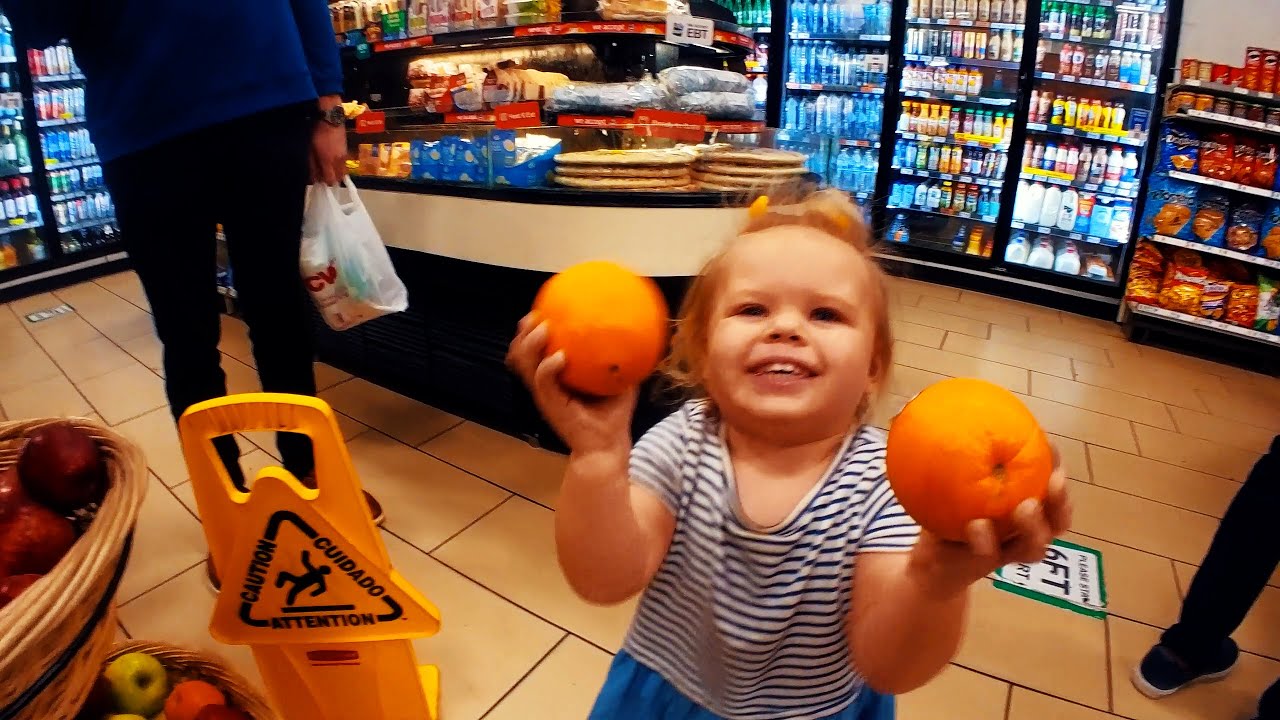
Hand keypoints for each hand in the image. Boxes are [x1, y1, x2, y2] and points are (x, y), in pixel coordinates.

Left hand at [310, 121, 347, 185]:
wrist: (332, 121)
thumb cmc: (318, 135)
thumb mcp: (311, 150)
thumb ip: (313, 165)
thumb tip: (314, 178)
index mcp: (328, 161)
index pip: (330, 179)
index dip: (325, 182)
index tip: (319, 179)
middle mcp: (338, 162)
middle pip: (338, 178)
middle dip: (332, 179)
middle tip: (324, 174)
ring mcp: (344, 157)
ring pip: (343, 172)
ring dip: (336, 173)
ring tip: (329, 168)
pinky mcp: (347, 153)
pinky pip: (344, 165)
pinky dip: (339, 167)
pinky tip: (333, 161)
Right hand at [507, 313, 635, 455]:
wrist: (607, 446)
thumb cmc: (614, 416)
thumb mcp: (620, 383)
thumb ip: (623, 361)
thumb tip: (639, 336)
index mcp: (556, 379)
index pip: (534, 352)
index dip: (531, 332)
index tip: (541, 311)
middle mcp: (545, 385)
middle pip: (519, 354)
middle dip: (522, 333)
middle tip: (534, 316)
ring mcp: (545, 395)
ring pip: (524, 365)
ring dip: (530, 345)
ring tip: (543, 329)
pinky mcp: (550, 405)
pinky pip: (543, 381)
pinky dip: (547, 367)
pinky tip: (559, 357)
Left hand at [906, 450, 1072, 598]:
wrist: (932, 558)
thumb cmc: (947, 512)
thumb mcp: (951, 481)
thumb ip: (956, 454)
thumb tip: (946, 410)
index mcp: (1023, 507)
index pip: (1049, 486)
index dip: (1057, 467)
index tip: (1050, 444)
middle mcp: (1024, 530)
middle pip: (1058, 519)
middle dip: (1061, 500)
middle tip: (1054, 480)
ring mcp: (1008, 550)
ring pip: (1036, 544)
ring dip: (1034, 526)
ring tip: (1025, 507)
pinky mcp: (987, 565)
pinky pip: (992, 554)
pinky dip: (986, 540)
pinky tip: (976, 525)